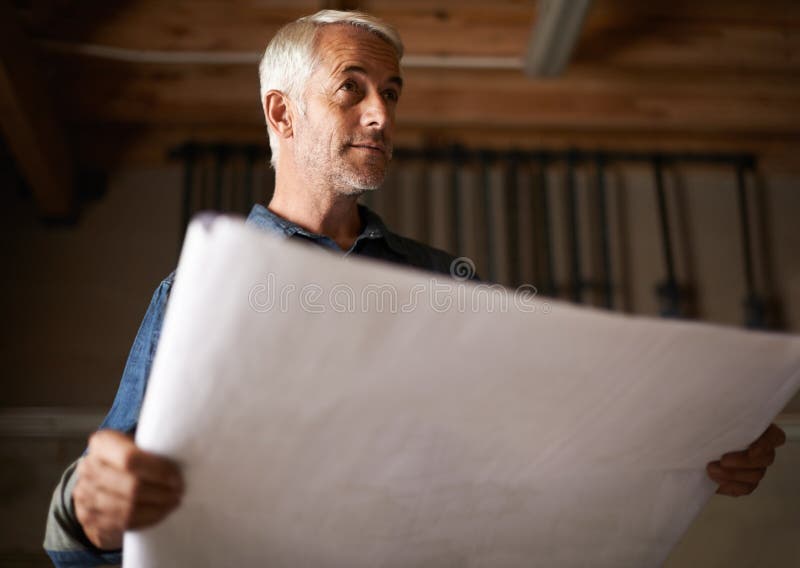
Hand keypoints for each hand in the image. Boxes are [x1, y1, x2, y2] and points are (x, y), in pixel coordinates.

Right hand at [73, 429, 183, 549]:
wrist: (97, 483)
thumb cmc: (126, 459)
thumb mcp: (134, 444)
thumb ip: (150, 446)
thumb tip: (184, 449)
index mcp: (102, 443)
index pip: (130, 458)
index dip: (157, 470)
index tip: (176, 477)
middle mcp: (89, 467)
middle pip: (132, 486)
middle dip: (161, 492)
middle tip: (179, 492)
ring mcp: (85, 494)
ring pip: (128, 508)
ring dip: (157, 507)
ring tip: (173, 502)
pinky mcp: (88, 516)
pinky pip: (123, 522)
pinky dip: (147, 519)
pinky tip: (161, 513)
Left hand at [706, 423, 785, 496]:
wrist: (696, 446)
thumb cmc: (706, 428)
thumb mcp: (710, 420)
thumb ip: (718, 421)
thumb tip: (710, 418)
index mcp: (758, 431)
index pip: (775, 437)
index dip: (767, 444)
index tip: (751, 450)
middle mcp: (761, 450)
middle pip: (766, 459)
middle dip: (744, 461)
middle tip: (722, 460)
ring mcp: (755, 467)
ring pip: (756, 475)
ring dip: (733, 475)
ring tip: (711, 470)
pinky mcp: (745, 482)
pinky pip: (746, 488)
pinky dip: (731, 486)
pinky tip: (715, 481)